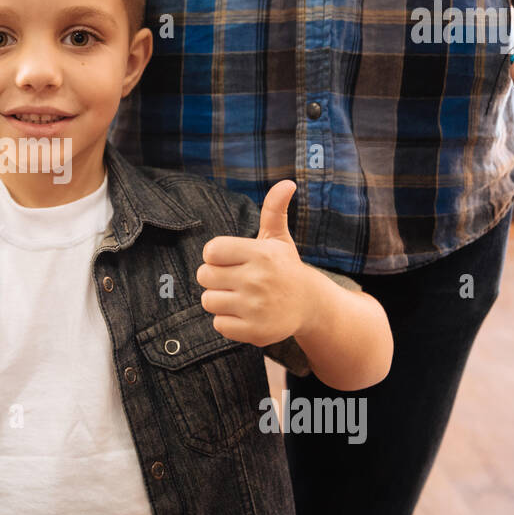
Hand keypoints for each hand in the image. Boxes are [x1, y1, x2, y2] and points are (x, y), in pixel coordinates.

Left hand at [195, 181, 316, 346]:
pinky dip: (227, 321)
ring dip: (219, 300)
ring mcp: (256, 307)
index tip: (230, 260)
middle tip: (233, 280)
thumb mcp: (279, 239)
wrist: (310, 306)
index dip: (215, 256)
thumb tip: (287, 183)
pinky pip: (219, 324)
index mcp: (260, 254)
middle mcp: (258, 280)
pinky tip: (245, 314)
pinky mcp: (254, 331)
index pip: (210, 251)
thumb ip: (274, 210)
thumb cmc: (285, 268)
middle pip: (203, 276)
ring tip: (239, 297)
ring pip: (208, 301)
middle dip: (214, 278)